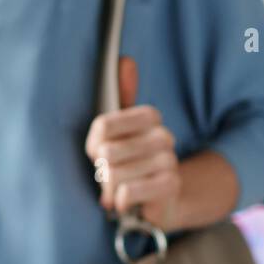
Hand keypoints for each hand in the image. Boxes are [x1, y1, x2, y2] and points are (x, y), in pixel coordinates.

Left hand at [85, 56, 181, 227]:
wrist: (160, 202)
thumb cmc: (131, 165)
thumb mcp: (119, 134)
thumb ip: (119, 99)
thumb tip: (126, 60)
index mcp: (149, 117)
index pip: (102, 127)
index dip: (93, 147)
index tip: (100, 155)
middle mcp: (163, 135)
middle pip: (106, 153)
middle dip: (101, 172)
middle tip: (112, 178)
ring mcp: (169, 161)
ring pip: (114, 175)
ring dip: (109, 190)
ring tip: (119, 191)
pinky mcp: (170, 186)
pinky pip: (126, 192)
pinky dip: (119, 202)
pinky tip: (126, 203)